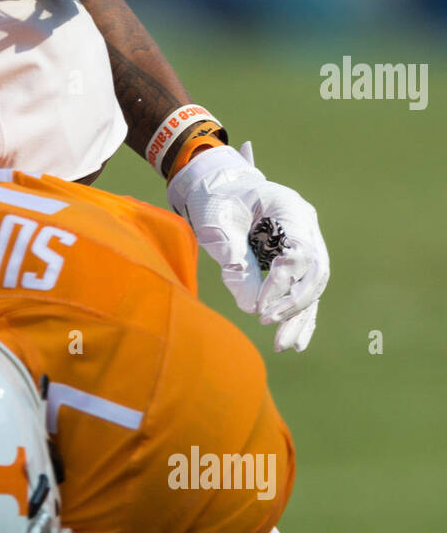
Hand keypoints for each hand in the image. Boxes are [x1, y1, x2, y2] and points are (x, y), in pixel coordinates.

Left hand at [167, 143, 328, 352]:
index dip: (281, 284)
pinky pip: (304, 290)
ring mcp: (305, 243)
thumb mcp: (218, 224)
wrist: (219, 186)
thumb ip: (234, 259)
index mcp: (291, 209)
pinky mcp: (296, 260)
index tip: (259, 307)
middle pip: (314, 272)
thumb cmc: (216, 199)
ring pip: (312, 286)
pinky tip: (296, 341)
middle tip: (270, 327)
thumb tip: (250, 306)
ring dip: (298, 317)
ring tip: (283, 345)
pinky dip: (300, 315)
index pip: (299, 253)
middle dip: (295, 305)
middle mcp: (306, 227)